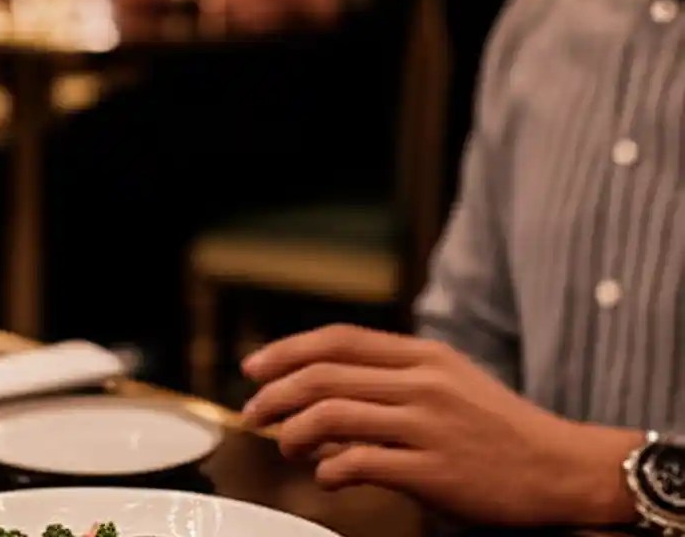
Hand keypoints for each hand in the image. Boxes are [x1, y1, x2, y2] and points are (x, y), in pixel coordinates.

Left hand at [240, 325, 640, 525]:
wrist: (563, 469)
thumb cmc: (500, 428)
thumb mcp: (451, 379)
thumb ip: (395, 375)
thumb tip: (326, 385)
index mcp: (423, 355)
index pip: (337, 340)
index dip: (286, 352)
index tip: (254, 368)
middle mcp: (422, 383)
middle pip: (323, 377)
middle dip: (274, 395)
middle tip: (254, 414)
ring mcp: (428, 425)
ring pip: (331, 417)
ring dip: (294, 435)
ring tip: (288, 448)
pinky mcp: (434, 470)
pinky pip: (359, 463)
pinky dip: (329, 471)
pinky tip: (327, 477)